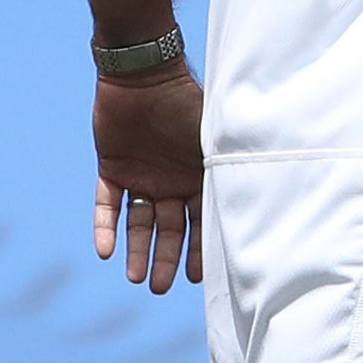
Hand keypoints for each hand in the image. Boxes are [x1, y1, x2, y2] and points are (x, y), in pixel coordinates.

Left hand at [92, 61, 206, 293]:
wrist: (143, 74)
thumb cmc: (184, 103)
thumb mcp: (213, 140)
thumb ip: (224, 168)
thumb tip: (257, 203)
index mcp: (197, 177)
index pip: (200, 222)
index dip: (198, 249)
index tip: (196, 277)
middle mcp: (171, 181)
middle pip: (169, 229)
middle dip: (166, 259)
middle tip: (160, 287)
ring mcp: (142, 176)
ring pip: (140, 223)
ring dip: (137, 250)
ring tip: (135, 279)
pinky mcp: (112, 168)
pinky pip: (107, 204)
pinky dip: (105, 226)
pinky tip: (104, 251)